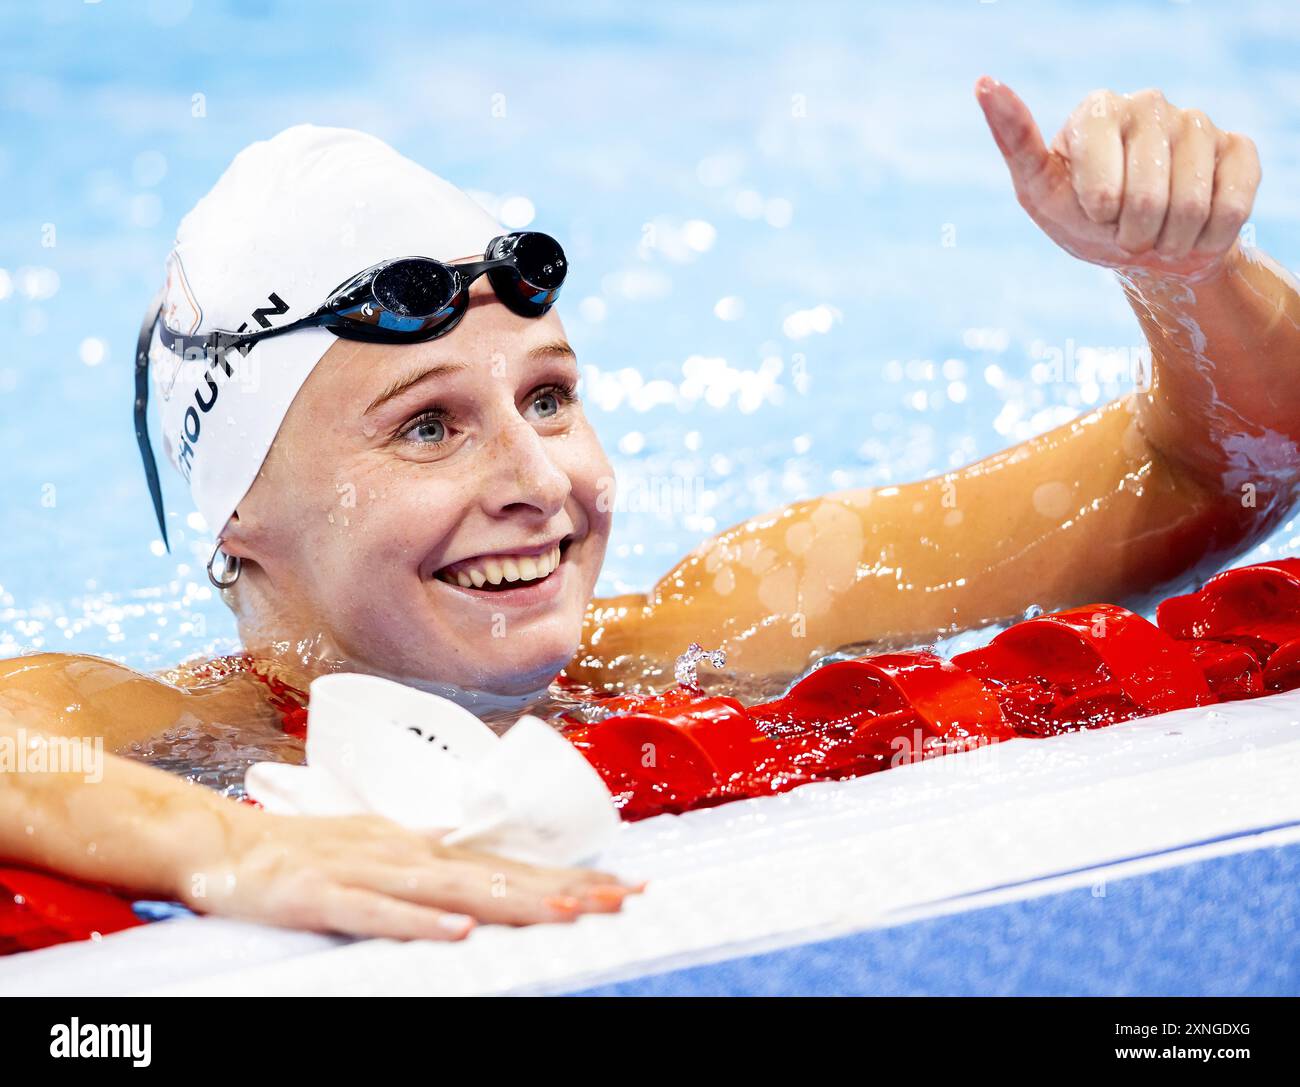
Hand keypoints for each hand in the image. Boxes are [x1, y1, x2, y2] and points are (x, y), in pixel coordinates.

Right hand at [180, 808, 640, 939]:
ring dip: (511, 902)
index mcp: (419, 845)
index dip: (565, 876)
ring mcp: (365, 871)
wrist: (218, 841)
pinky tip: (456, 934)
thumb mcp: (375, 851)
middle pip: (496, 875)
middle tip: (624, 898)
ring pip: (451, 890)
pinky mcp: (322, 896)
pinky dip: (417, 923)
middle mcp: (404, 853)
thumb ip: (426, 863)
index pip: (506, 864)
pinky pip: (376, 914)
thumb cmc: (301, 850)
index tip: (621, 886)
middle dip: (564, 888)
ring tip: (567, 913)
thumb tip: (477, 871)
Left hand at [976, 76, 1259, 278]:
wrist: (1143, 250)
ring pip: (1190, 204)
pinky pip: (1230, 206)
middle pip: (1148, 194)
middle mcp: (1148, 104)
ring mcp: (1196, 122)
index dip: (1099, 206)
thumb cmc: (1081, 217)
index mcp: (1097, 109)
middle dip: (1133, 232)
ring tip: (1156, 232)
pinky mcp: (1237, 148)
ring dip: (1169, 239)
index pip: (1100, 169)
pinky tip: (1194, 229)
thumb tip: (984, 82)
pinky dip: (1207, 236)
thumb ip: (1015, 141)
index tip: (1094, 212)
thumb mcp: (1039, 190)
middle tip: (1125, 230)